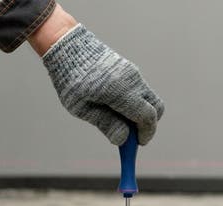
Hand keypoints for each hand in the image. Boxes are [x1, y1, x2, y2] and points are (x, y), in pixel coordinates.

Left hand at [34, 9, 163, 145]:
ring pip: (148, 98)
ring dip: (139, 113)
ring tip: (117, 120)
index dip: (146, 134)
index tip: (138, 145)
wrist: (66, 44)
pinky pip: (139, 89)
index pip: (147, 116)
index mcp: (120, 90)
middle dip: (148, 124)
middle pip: (156, 107)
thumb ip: (106, 124)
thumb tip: (123, 140)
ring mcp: (132, 72)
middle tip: (133, 136)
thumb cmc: (70, 78)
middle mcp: (132, 79)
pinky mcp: (128, 68)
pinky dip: (134, 102)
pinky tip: (114, 107)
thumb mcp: (82, 107)